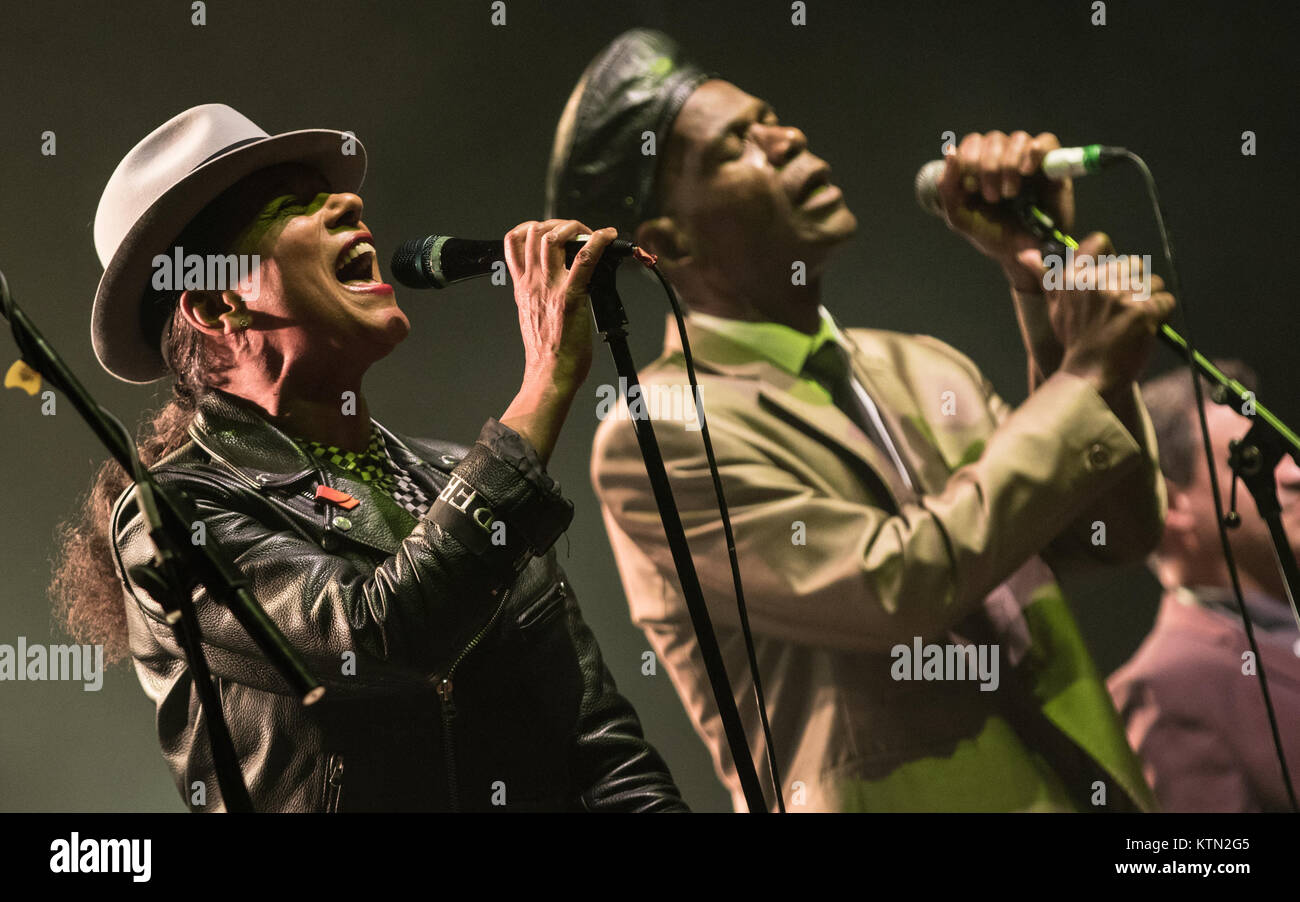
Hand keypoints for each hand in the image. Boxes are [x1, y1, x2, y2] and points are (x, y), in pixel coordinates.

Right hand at [499, 220, 616, 463]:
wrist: (550, 375)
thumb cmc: (547, 352)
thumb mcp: (532, 315)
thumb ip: (539, 295)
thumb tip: (557, 284)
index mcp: (522, 287)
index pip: (514, 242)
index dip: (531, 226)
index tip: (548, 228)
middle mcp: (532, 282)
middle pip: (536, 232)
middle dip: (558, 224)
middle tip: (577, 231)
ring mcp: (549, 288)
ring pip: (555, 238)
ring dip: (575, 227)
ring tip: (591, 232)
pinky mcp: (570, 297)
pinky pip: (585, 259)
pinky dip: (599, 241)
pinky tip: (609, 235)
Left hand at [937, 130, 1074, 291]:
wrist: (1023, 255)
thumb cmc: (992, 235)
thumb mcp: (960, 217)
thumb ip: (947, 187)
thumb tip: (949, 150)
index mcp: (980, 167)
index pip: (972, 142)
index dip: (969, 158)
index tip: (970, 188)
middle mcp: (1004, 159)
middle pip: (994, 139)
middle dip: (988, 166)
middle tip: (992, 197)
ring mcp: (1028, 161)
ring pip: (1017, 138)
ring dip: (1009, 164)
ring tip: (1010, 193)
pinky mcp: (1053, 166)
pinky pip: (1046, 141)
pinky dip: (1035, 151)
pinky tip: (1027, 171)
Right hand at [1017, 232, 1174, 397]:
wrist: (1089, 379)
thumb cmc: (1075, 344)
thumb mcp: (1056, 309)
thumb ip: (1047, 278)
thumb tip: (1025, 254)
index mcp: (1072, 278)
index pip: (1099, 241)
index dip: (1110, 258)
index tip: (1108, 280)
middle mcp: (1094, 282)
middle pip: (1134, 264)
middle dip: (1134, 285)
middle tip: (1119, 312)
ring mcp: (1120, 296)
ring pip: (1153, 283)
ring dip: (1149, 302)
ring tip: (1131, 324)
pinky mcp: (1142, 312)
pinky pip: (1165, 301)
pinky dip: (1161, 317)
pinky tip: (1144, 331)